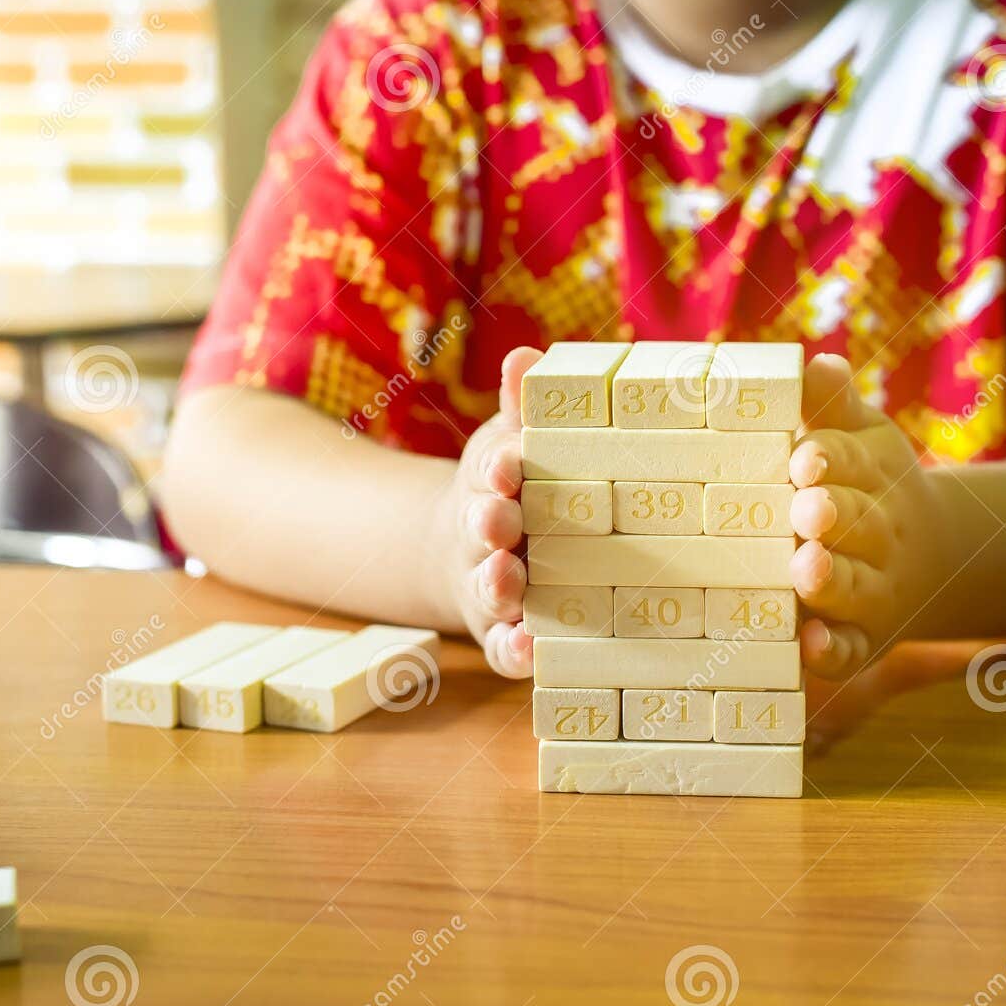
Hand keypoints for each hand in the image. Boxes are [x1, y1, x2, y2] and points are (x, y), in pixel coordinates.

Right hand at [431, 347, 539, 677]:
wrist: (476, 550)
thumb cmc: (513, 486)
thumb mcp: (512, 442)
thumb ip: (522, 408)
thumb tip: (527, 355)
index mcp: (495, 485)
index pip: (492, 471)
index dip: (498, 467)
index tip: (509, 461)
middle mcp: (487, 538)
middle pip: (484, 530)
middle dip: (490, 523)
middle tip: (500, 519)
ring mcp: (492, 586)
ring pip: (490, 588)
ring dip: (497, 583)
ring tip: (508, 579)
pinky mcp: (502, 629)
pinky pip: (503, 645)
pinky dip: (512, 649)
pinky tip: (529, 650)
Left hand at [788, 354, 952, 679]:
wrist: (925, 555)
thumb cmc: (865, 482)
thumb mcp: (860, 436)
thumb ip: (833, 404)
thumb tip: (815, 365)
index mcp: (870, 477)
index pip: (848, 462)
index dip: (828, 460)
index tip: (804, 458)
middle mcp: (876, 535)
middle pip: (856, 524)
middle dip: (832, 516)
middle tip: (806, 509)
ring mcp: (872, 590)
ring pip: (853, 587)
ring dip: (830, 581)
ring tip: (805, 569)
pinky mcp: (861, 639)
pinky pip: (850, 649)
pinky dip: (833, 649)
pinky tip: (811, 644)